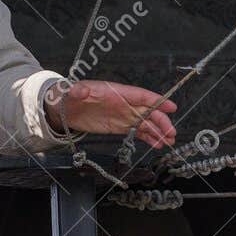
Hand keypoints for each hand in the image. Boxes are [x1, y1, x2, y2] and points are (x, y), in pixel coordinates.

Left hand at [44, 79, 177, 149]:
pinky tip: (158, 145)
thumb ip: (78, 91)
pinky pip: (137, 132)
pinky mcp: (119, 126)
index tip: (171, 107)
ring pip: (146, 123)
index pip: (141, 95)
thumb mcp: (72, 92)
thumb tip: (79, 90)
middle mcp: (124, 103)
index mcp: (116, 92)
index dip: (156, 101)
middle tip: (171, 134)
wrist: (63, 108)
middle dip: (161, 121)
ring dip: (158, 132)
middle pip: (148, 111)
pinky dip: (149, 138)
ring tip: (169, 143)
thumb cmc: (70, 96)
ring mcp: (123, 115)